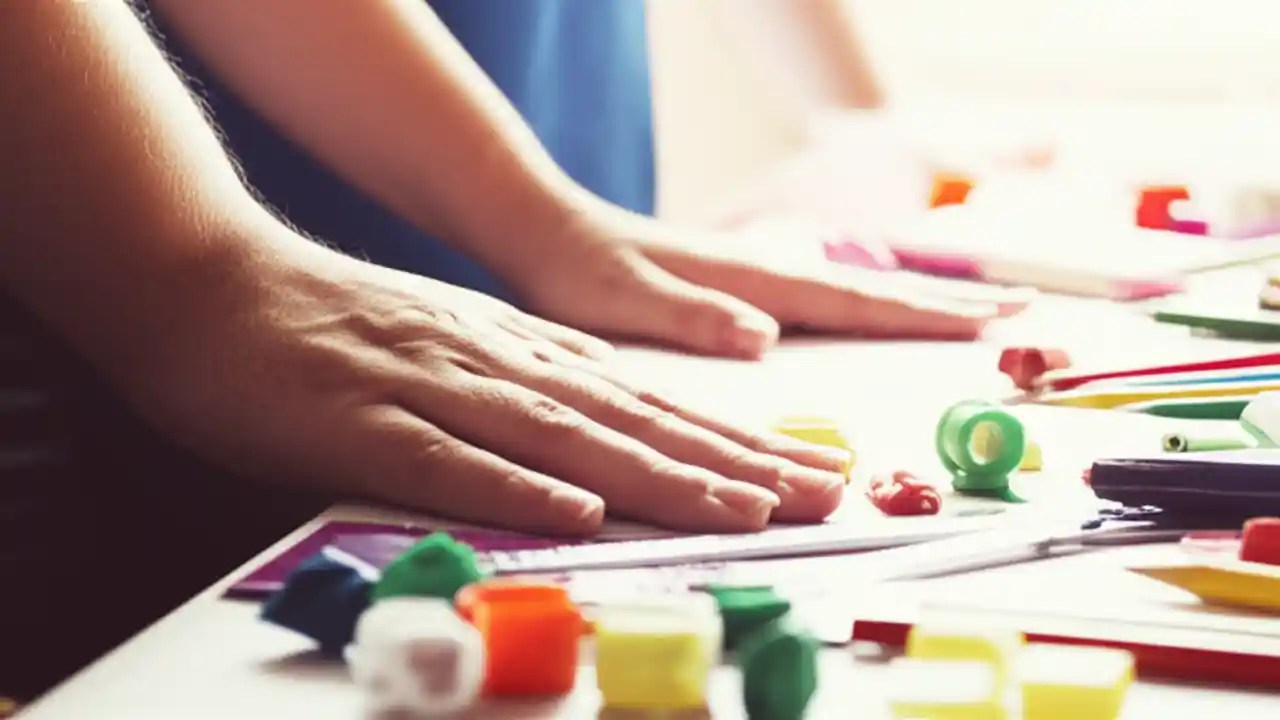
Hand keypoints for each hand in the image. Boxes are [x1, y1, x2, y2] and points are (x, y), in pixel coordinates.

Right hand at [116, 238, 846, 535]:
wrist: (212, 286)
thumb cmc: (334, 327)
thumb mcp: (456, 343)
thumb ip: (527, 382)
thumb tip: (602, 433)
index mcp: (518, 353)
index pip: (645, 403)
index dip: (730, 440)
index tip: (805, 471)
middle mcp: (496, 366)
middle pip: (632, 420)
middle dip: (733, 461)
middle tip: (820, 493)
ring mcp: (433, 391)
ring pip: (566, 437)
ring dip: (659, 474)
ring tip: (743, 507)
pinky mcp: (364, 424)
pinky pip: (448, 461)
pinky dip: (515, 486)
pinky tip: (577, 510)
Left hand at [511, 209, 1031, 359]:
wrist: (549, 231)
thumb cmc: (583, 271)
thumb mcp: (628, 300)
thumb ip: (693, 316)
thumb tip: (765, 333)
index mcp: (751, 278)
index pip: (855, 299)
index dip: (925, 313)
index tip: (993, 320)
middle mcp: (766, 269)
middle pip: (874, 289)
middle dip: (947, 302)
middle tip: (1023, 309)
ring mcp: (758, 271)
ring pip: (856, 289)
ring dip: (917, 300)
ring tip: (973, 309)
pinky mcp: (741, 280)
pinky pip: (827, 294)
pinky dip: (870, 302)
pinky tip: (877, 310)